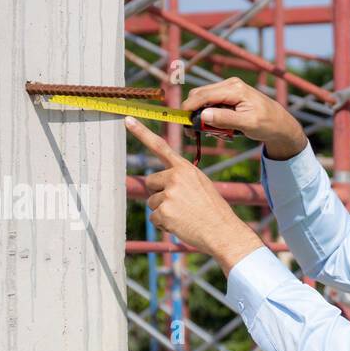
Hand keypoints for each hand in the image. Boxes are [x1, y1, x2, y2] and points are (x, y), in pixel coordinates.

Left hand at [125, 117, 263, 273]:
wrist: (222, 231)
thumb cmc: (214, 210)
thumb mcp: (201, 185)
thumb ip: (180, 179)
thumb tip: (158, 185)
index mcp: (185, 168)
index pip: (160, 147)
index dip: (142, 133)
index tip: (127, 120)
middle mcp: (175, 178)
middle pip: (151, 182)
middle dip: (159, 193)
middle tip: (180, 204)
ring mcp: (169, 195)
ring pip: (152, 202)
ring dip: (164, 211)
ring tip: (185, 216)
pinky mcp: (164, 212)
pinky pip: (155, 218)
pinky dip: (165, 224)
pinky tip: (181, 225)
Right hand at [183, 76, 307, 158]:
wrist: (280, 123)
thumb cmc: (267, 124)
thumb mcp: (247, 124)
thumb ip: (225, 119)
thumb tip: (202, 116)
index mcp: (235, 89)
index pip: (204, 95)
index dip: (190, 107)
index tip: (183, 122)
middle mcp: (230, 84)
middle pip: (200, 95)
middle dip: (194, 113)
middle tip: (192, 133)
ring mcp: (229, 88)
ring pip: (204, 100)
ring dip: (204, 117)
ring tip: (214, 133)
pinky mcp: (229, 95)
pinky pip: (212, 103)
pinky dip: (211, 116)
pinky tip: (220, 128)